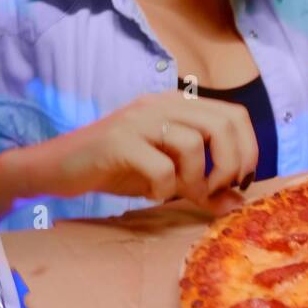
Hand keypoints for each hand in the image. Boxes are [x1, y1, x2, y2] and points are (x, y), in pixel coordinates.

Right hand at [29, 90, 258, 212]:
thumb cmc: (118, 168)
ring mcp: (139, 120)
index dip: (248, 149)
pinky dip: (163, 188)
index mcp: (179, 105)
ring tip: (179, 193)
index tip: (240, 180)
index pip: (235, 115)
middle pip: (222, 127)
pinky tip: (151, 193)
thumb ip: (204, 186)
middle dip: (228, 166)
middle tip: (212, 191)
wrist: (59, 167)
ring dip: (195, 180)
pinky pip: (161, 166)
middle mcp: (162, 104)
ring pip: (193, 144)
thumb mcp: (169, 176)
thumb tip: (239, 203)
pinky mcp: (118, 141)